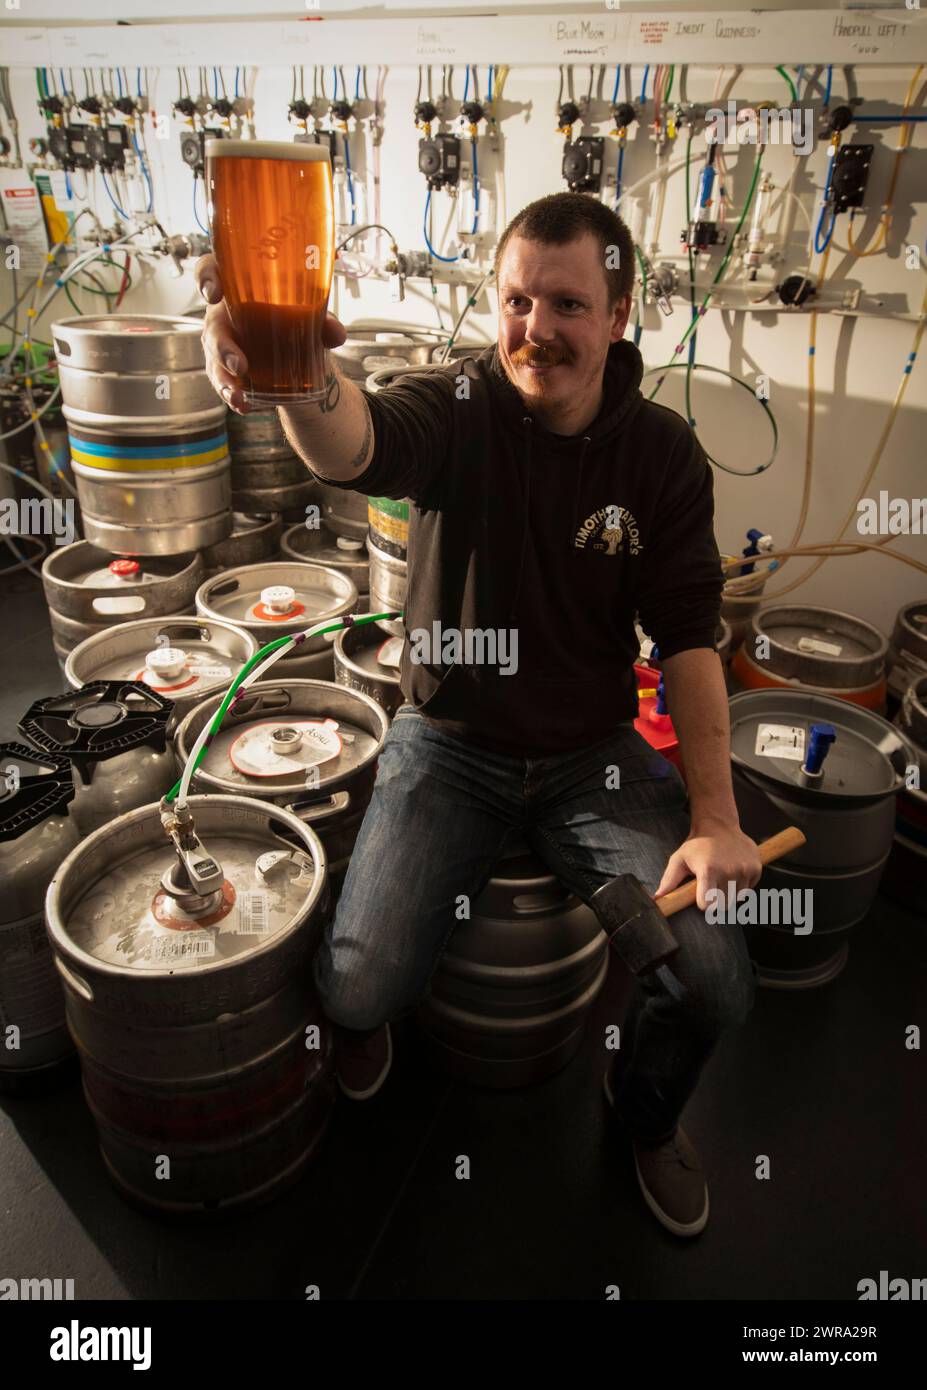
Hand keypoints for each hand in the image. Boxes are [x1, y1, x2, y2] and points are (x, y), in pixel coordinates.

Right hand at [194, 253, 347, 413]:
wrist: (298, 353)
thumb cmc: (295, 320)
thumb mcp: (311, 317)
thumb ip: (324, 322)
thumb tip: (335, 333)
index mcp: (238, 288)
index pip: (212, 270)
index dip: (206, 277)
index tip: (214, 293)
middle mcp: (225, 315)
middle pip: (213, 326)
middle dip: (221, 346)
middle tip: (239, 364)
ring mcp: (222, 344)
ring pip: (214, 360)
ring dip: (224, 379)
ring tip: (239, 395)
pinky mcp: (226, 369)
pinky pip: (223, 383)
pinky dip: (233, 396)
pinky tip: (244, 405)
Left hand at [654, 823, 762, 911]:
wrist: (719, 825)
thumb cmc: (697, 845)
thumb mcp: (679, 859)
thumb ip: (669, 880)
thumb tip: (656, 899)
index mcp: (708, 870)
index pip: (708, 905)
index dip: (703, 904)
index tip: (701, 897)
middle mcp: (729, 871)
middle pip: (723, 905)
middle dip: (716, 902)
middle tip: (711, 888)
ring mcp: (744, 869)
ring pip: (737, 899)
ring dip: (729, 894)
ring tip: (721, 879)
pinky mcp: (756, 868)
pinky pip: (749, 889)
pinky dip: (741, 886)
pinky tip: (733, 873)